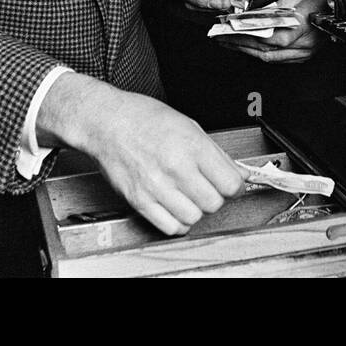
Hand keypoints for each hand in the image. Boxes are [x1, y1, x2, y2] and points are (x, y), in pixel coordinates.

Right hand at [40, 73, 248, 235]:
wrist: (106, 122)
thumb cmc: (144, 118)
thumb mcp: (189, 125)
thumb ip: (216, 153)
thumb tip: (239, 173)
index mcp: (192, 146)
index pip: (230, 183)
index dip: (236, 186)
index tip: (232, 185)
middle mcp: (175, 168)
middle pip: (214, 203)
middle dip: (215, 197)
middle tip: (208, 187)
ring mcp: (156, 186)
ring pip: (194, 217)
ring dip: (196, 210)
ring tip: (189, 196)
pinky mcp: (139, 200)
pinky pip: (169, 227)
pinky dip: (177, 222)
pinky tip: (175, 207)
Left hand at [215, 0, 327, 63]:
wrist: (341, 7)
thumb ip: (278, 5)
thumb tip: (255, 15)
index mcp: (302, 27)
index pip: (268, 37)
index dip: (246, 37)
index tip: (229, 31)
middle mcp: (303, 44)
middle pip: (265, 50)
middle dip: (240, 45)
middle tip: (222, 39)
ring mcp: (304, 53)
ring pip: (270, 57)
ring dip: (248, 51)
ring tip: (231, 44)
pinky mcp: (304, 56)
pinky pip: (278, 59)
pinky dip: (260, 54)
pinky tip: (249, 48)